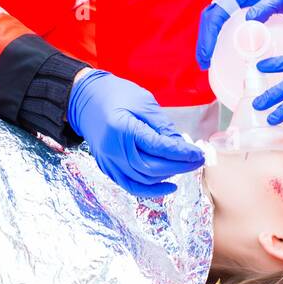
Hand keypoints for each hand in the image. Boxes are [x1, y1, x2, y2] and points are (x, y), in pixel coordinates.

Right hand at [67, 69, 204, 196]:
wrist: (84, 98)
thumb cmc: (115, 94)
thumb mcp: (143, 101)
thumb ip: (162, 125)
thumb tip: (181, 145)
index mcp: (123, 129)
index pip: (159, 147)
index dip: (182, 153)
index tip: (198, 153)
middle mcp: (114, 149)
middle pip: (152, 168)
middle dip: (179, 166)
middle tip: (197, 161)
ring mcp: (108, 161)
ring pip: (143, 180)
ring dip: (168, 176)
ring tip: (185, 167)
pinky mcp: (107, 167)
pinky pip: (130, 185)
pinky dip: (150, 189)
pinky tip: (168, 185)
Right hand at [195, 0, 282, 68]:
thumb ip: (263, 9)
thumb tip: (249, 22)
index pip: (216, 13)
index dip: (208, 35)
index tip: (207, 53)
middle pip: (212, 17)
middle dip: (205, 39)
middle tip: (203, 60)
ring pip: (218, 19)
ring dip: (211, 37)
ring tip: (208, 57)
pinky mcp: (248, 6)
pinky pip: (229, 21)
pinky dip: (222, 34)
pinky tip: (223, 47)